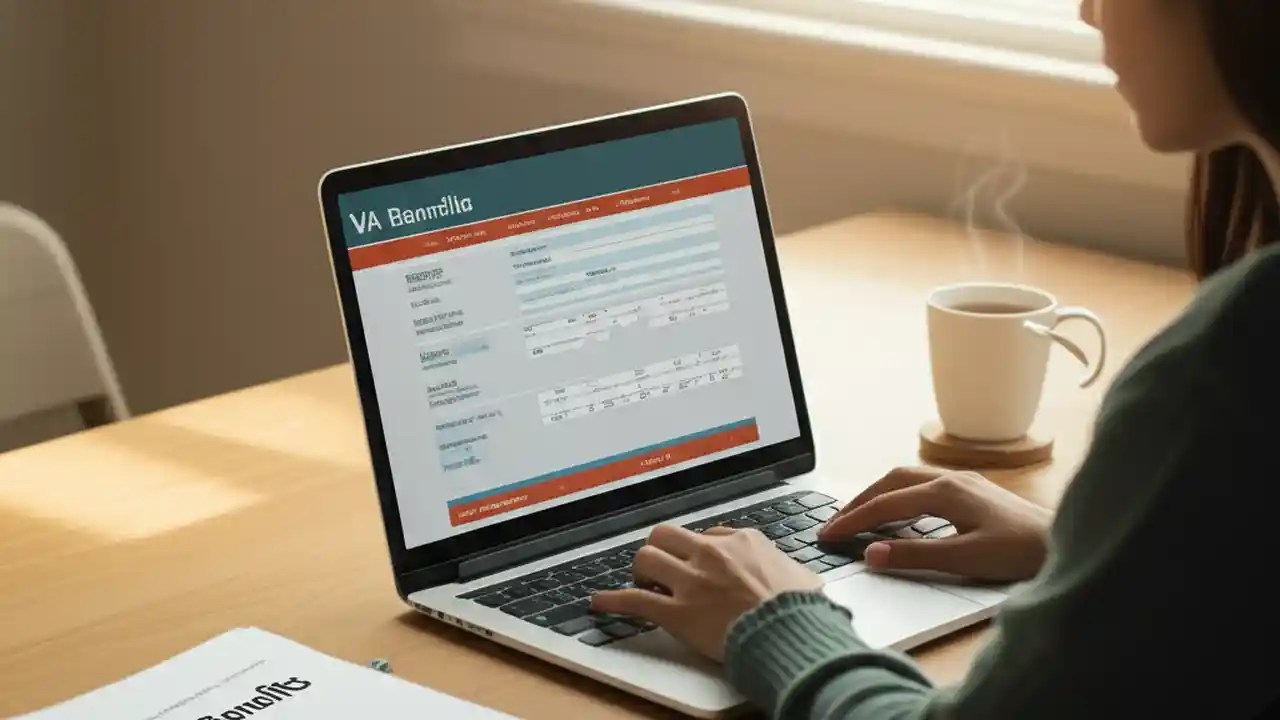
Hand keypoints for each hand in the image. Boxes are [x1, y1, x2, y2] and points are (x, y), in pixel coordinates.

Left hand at [590, 524, 822, 660]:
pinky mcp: (677, 612)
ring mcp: (692, 582)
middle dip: (660, 548)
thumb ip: (785, 566)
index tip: (698, 564)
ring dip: (641, 571)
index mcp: (742, 541)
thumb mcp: (802, 576)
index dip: (699, 552)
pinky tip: (599, 602)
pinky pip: (634, 600)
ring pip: (647, 558)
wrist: (790, 635)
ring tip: (642, 582)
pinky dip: (612, 600)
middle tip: (662, 566)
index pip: (707, 535)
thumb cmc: (801, 611)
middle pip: (666, 534)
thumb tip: (789, 571)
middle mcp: (712, 554)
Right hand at [819, 466, 1051, 582]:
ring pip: (906, 478)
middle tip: (834, 523)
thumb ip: (916, 556)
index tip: (826, 534)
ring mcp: (963, 481)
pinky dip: (898, 495)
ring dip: (878, 494)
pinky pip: (921, 484)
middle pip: (890, 481)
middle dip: (858, 501)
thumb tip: (871, 554)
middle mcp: (950, 479)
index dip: (852, 520)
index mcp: (944, 492)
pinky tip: (899, 512)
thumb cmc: (1022, 552)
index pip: (884, 504)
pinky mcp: (973, 490)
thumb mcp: (965, 559)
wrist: (1066, 542)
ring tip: (859, 516)